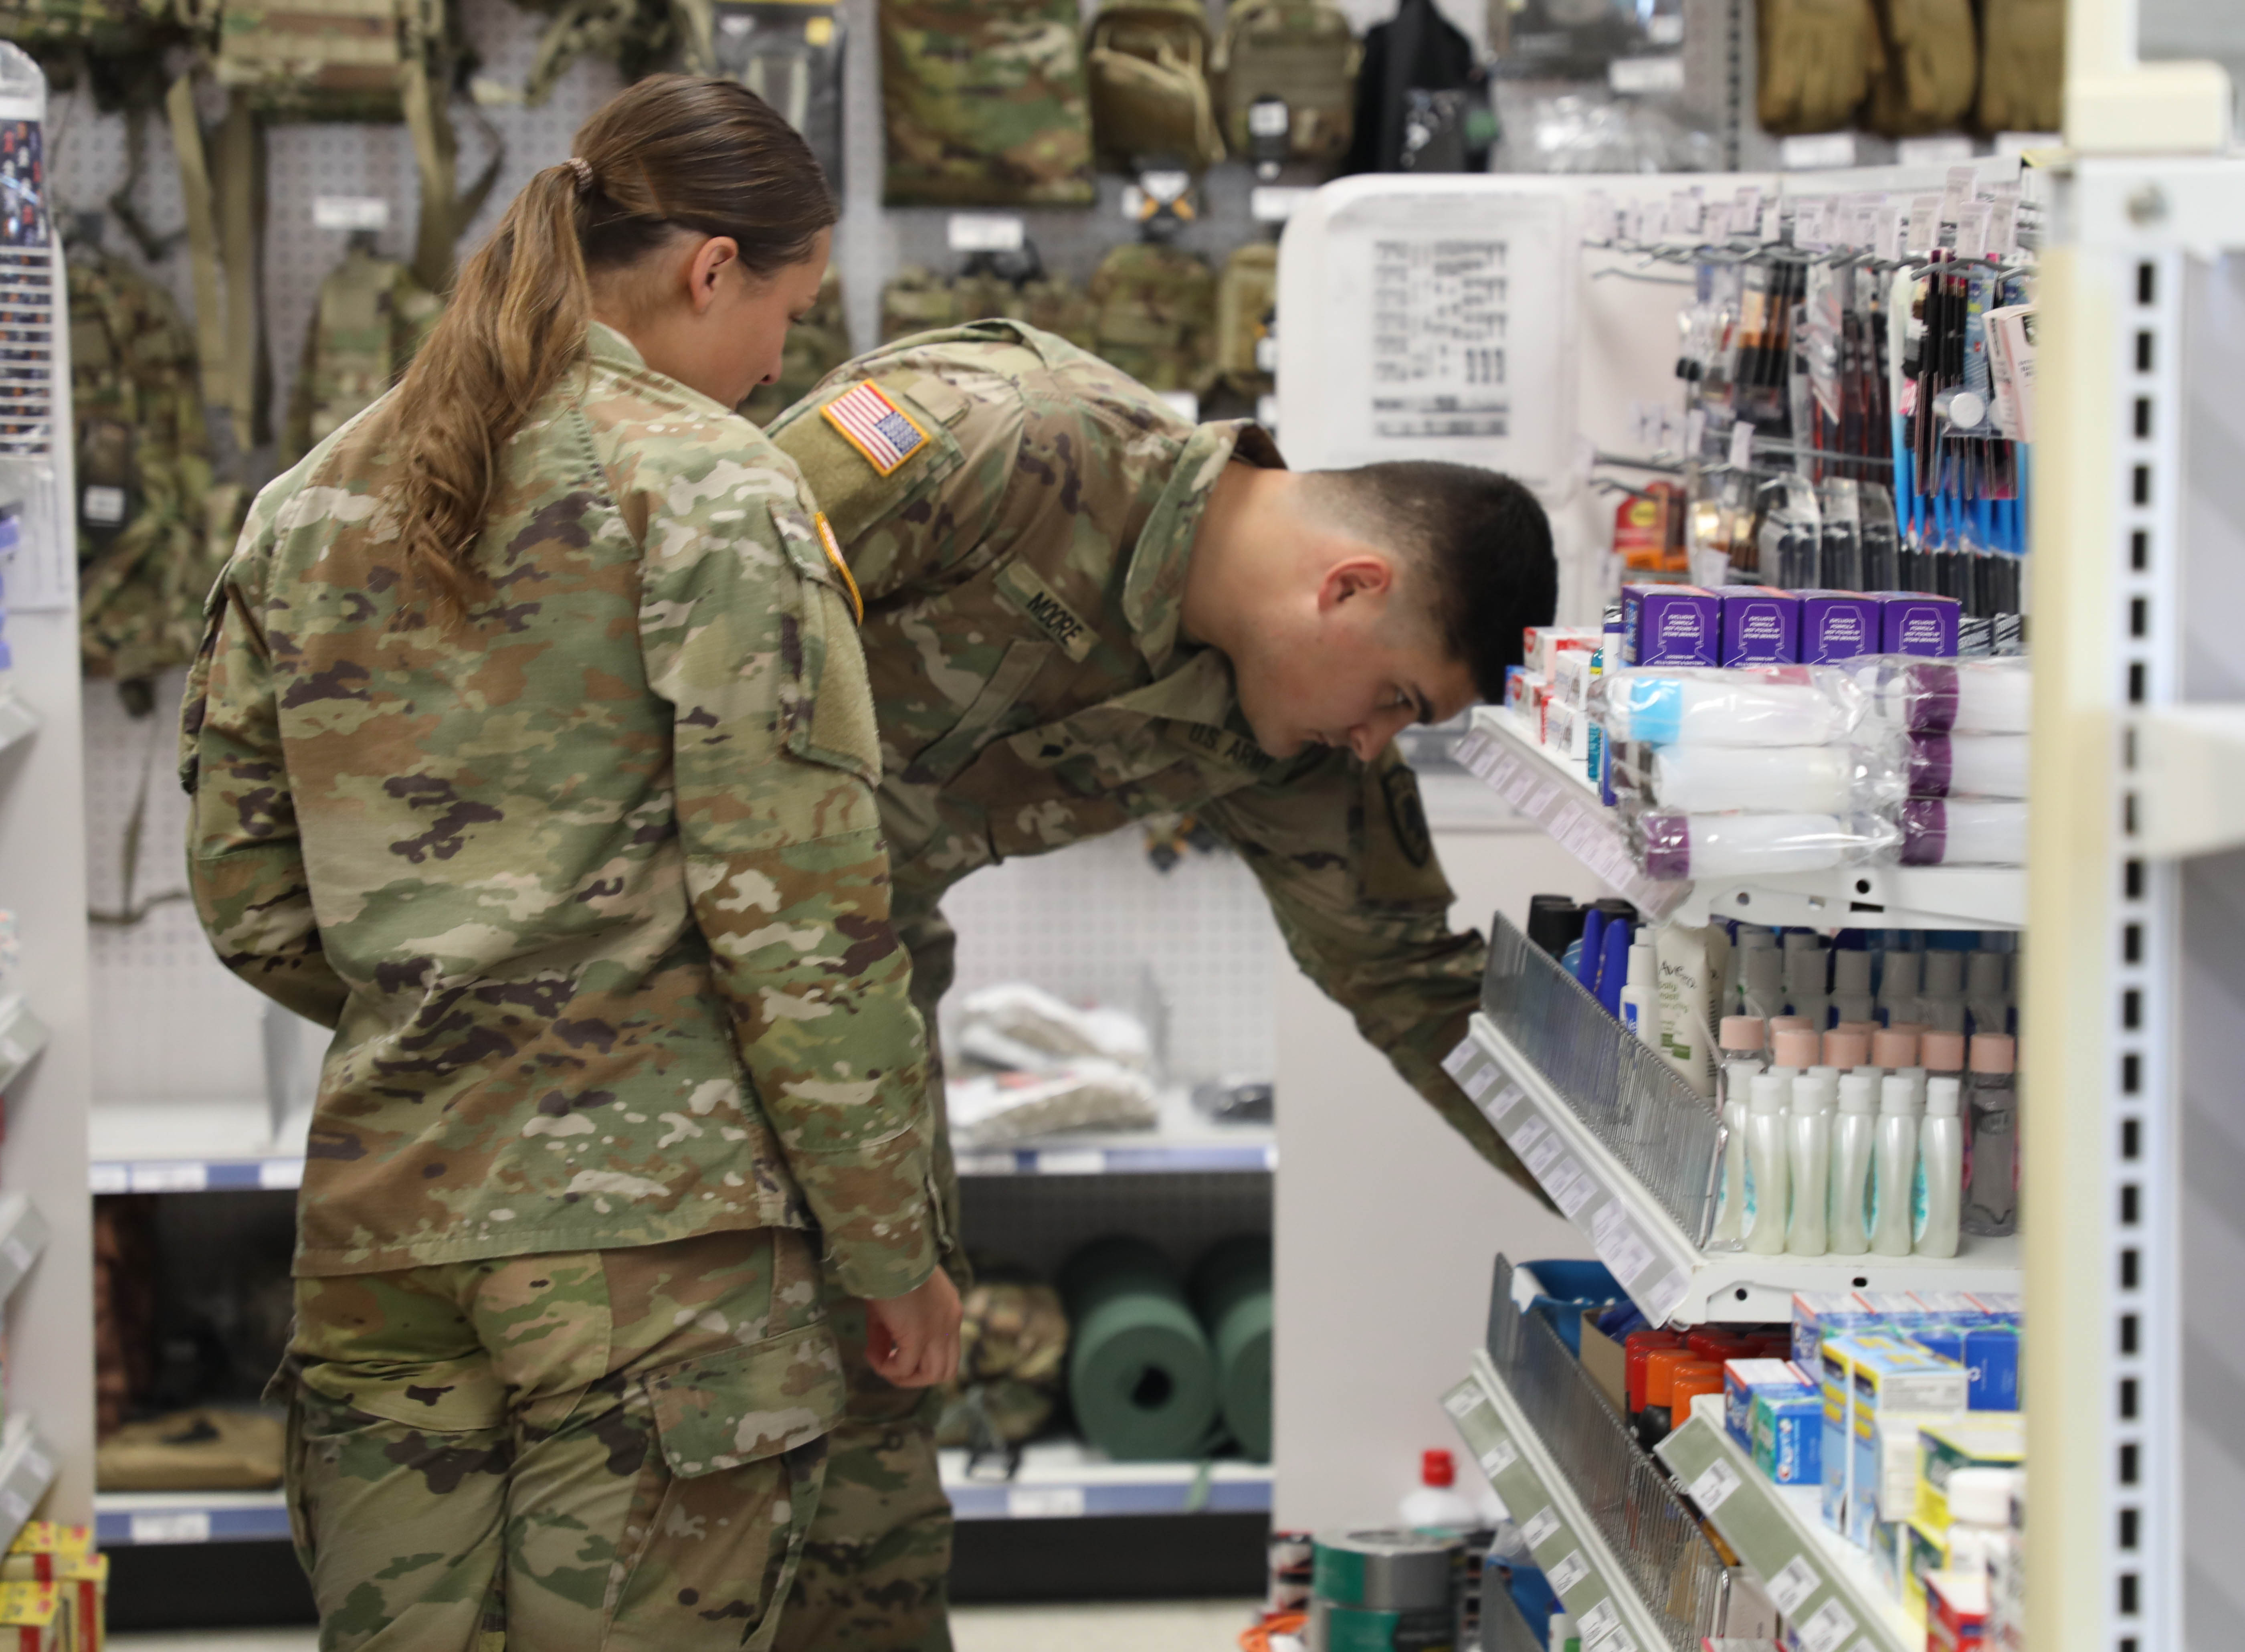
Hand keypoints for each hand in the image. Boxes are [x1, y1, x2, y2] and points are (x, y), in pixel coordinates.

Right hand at [864, 1268, 961, 1388]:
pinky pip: (904, 1368)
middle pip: (946, 1370)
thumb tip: (877, 1355)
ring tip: (884, 1364)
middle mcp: (950, 1323)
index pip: (949, 1350)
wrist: (888, 1250)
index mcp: (950, 1311)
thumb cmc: (889, 1269)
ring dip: (906, 1377)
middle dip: (918, 1376)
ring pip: (933, 1375)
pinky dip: (887, 1368)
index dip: (924, 1359)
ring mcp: (937, 1331)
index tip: (899, 1350)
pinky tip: (872, 1355)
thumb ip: (889, 1332)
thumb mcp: (895, 1302)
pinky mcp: (918, 1336)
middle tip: (893, 1365)